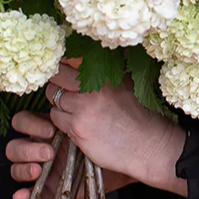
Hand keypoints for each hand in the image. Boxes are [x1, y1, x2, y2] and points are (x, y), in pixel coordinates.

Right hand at [6, 111, 134, 198]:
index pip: (23, 122)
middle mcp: (44, 146)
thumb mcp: (93, 117)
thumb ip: (75, 108)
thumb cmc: (115, 134)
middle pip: (15, 145)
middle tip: (49, 151)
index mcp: (50, 127)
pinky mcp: (51, 188)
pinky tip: (22, 195)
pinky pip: (30, 193)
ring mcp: (45, 168)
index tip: (51, 130)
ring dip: (22, 168)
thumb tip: (54, 104)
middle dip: (27, 149)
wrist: (132, 156)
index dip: (31, 125)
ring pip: (17, 167)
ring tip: (40, 169)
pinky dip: (23, 195)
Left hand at [44, 60, 188, 196]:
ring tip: (73, 109)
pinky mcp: (77, 128)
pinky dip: (62, 120)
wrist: (146, 144)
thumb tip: (89, 54)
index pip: (70, 59)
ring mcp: (82, 109)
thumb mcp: (125, 83)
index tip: (66, 70)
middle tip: (62, 88)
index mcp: (105, 73)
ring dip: (59, 103)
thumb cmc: (137, 113)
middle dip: (56, 81)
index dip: (65, 64)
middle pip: (56, 76)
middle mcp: (92, 88)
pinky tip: (77, 123)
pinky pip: (56, 119)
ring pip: (52, 98)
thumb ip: (106, 69)